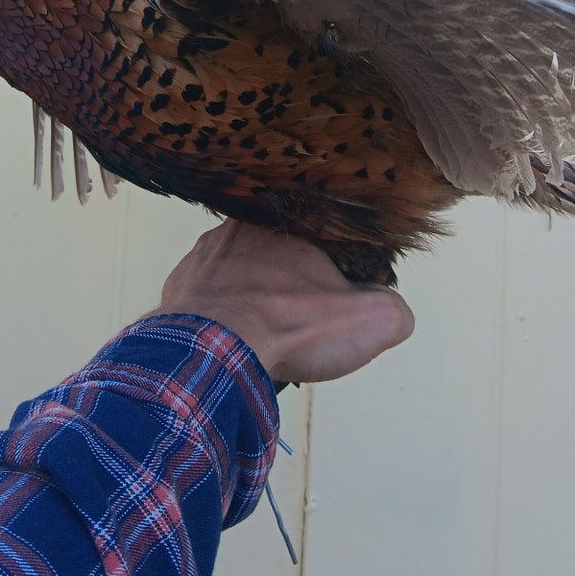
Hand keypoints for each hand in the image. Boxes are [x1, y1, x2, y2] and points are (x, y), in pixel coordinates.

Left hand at [157, 221, 413, 383]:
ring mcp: (203, 257)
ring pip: (239, 276)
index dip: (334, 273)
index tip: (336, 303)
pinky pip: (208, 298)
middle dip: (291, 287)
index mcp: (287, 223)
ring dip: (254, 301)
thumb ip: (394, 310)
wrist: (216, 351)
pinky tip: (237, 340)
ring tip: (270, 337)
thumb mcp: (371, 320)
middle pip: (277, 256)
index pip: (320, 238)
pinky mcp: (179, 288)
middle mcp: (239, 228)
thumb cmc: (291, 326)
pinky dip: (223, 317)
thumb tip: (395, 313)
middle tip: (302, 324)